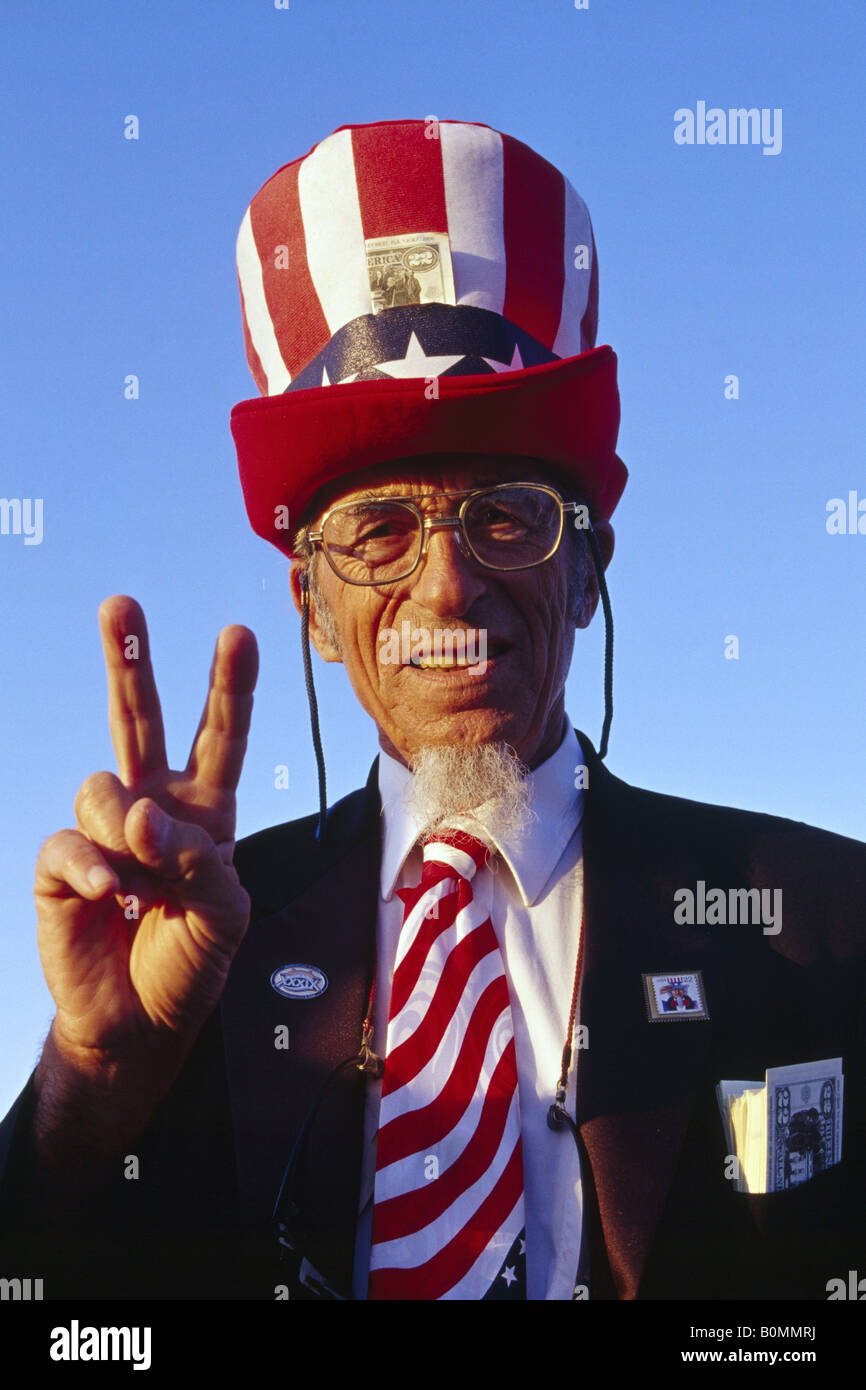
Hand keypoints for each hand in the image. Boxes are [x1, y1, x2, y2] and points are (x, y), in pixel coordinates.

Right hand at [34, 595, 258, 1062]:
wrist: (140, 1023)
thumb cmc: (192, 961)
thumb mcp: (226, 913)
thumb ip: (199, 860)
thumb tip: (139, 814)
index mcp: (205, 811)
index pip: (221, 739)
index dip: (230, 688)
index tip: (240, 632)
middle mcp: (152, 806)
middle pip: (139, 719)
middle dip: (129, 660)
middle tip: (121, 603)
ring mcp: (103, 831)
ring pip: (104, 785)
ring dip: (127, 831)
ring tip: (140, 883)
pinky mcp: (63, 863)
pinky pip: (72, 842)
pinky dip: (95, 869)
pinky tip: (112, 898)